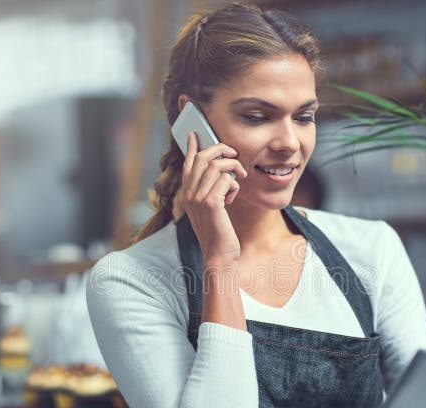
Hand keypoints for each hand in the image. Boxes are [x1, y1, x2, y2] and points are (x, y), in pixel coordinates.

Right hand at [181, 132, 247, 264]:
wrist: (218, 255)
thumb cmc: (218, 233)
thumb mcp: (210, 210)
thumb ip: (210, 191)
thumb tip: (220, 173)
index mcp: (187, 194)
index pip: (187, 164)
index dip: (191, 147)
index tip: (194, 134)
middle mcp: (189, 194)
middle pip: (202, 158)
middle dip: (220, 150)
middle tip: (234, 154)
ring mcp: (198, 198)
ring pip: (216, 166)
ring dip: (233, 168)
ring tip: (239, 178)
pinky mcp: (211, 203)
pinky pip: (225, 180)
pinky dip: (234, 185)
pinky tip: (233, 197)